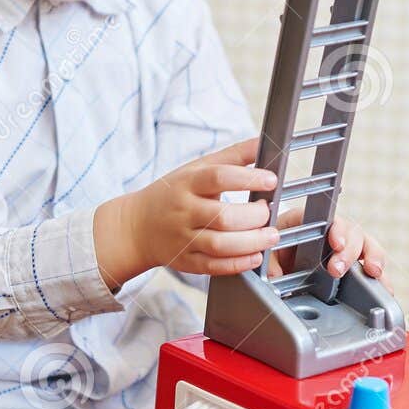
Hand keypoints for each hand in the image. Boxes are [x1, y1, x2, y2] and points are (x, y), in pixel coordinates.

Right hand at [94, 137, 280, 288]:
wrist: (138, 226)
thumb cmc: (174, 193)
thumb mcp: (197, 168)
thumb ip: (233, 156)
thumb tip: (263, 142)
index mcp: (187, 183)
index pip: (218, 177)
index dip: (248, 179)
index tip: (271, 180)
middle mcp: (183, 211)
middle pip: (222, 216)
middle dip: (254, 216)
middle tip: (269, 212)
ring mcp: (183, 239)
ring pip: (220, 245)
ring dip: (252, 242)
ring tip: (271, 235)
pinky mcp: (186, 262)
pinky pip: (214, 266)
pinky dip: (238, 264)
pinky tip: (255, 256)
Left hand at [266, 204, 387, 286]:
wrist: (277, 269)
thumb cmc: (273, 254)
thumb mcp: (266, 256)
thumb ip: (269, 264)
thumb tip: (274, 276)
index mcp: (308, 220)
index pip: (327, 218)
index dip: (336, 229)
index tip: (337, 243)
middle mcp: (331, 231)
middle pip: (351, 231)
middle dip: (349, 251)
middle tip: (338, 269)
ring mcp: (346, 248)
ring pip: (368, 245)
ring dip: (373, 258)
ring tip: (374, 273)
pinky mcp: (355, 266)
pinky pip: (374, 268)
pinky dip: (382, 279)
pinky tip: (386, 290)